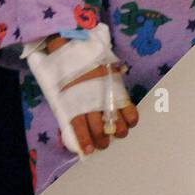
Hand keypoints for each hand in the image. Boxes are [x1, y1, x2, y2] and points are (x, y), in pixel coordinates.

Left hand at [45, 37, 138, 153]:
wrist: (73, 44)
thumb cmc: (66, 68)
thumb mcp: (63, 88)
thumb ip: (70, 104)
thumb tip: (75, 123)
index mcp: (72, 102)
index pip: (79, 127)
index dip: (85, 141)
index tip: (88, 150)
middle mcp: (89, 100)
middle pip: (98, 128)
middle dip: (102, 140)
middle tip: (104, 144)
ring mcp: (104, 93)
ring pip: (114, 121)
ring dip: (117, 132)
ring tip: (118, 135)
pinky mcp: (116, 86)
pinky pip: (127, 106)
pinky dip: (130, 117)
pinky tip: (130, 123)